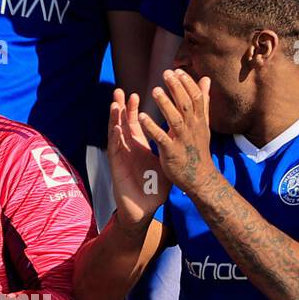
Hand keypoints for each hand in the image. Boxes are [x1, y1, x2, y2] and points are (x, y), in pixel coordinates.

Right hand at [107, 88, 167, 228]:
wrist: (145, 209)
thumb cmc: (155, 188)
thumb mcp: (166, 162)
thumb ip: (172, 147)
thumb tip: (184, 137)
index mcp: (138, 147)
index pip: (134, 124)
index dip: (133, 109)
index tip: (135, 94)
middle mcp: (127, 149)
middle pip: (122, 124)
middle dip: (120, 108)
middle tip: (120, 91)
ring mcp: (121, 157)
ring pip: (115, 134)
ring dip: (114, 119)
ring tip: (115, 103)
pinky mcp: (117, 167)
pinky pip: (115, 150)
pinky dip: (115, 137)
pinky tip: (116, 127)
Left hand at [139, 69, 215, 194]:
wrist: (200, 178)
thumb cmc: (197, 148)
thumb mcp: (203, 124)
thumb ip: (202, 101)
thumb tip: (206, 79)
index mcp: (199, 121)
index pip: (196, 98)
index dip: (187, 84)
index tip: (177, 71)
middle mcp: (193, 129)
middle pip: (186, 105)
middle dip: (177, 89)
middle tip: (166, 73)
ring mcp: (183, 141)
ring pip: (175, 120)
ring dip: (165, 104)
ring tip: (154, 90)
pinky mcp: (172, 153)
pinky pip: (162, 138)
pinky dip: (152, 127)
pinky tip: (141, 116)